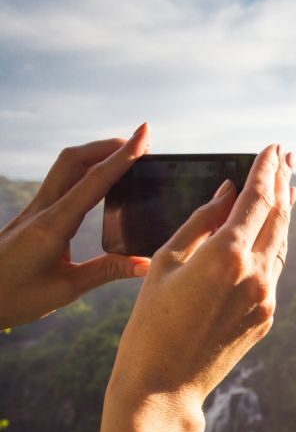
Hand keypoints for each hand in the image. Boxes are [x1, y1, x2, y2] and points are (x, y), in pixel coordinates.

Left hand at [0, 125, 151, 328]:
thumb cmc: (14, 297)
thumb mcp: (65, 289)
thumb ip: (106, 271)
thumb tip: (146, 263)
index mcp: (53, 226)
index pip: (94, 181)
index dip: (123, 156)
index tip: (144, 134)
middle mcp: (43, 210)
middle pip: (75, 160)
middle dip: (109, 146)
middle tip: (141, 142)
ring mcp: (35, 210)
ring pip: (65, 167)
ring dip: (96, 154)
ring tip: (125, 156)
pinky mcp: (32, 216)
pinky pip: (61, 182)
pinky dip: (85, 171)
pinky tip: (99, 181)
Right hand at [107, 143, 295, 426]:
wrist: (165, 384)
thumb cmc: (151, 320)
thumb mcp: (167, 261)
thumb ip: (202, 221)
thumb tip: (228, 192)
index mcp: (227, 255)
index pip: (257, 198)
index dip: (266, 169)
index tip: (272, 148)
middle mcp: (256, 273)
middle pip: (278, 216)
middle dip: (282, 182)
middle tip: (286, 156)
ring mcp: (266, 297)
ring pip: (280, 243)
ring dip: (284, 212)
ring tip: (286, 186)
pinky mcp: (267, 316)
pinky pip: (274, 269)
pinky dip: (273, 244)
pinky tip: (270, 232)